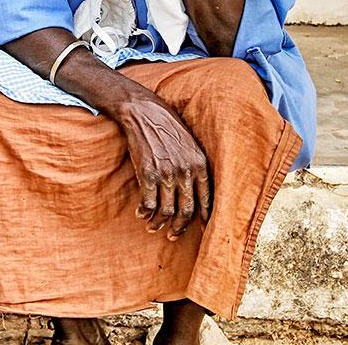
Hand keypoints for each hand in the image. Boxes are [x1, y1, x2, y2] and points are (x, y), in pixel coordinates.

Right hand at [108, 79, 210, 240]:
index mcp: (200, 165)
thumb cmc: (167, 126)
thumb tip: (196, 189)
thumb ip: (195, 166)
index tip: (200, 230)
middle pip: (186, 211)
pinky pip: (148, 203)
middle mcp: (185, 171)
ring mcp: (166, 173)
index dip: (203, 219)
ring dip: (159, 223)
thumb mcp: (190, 144)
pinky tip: (141, 213)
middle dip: (179, 228)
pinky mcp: (147, 173)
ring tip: (154, 227)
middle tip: (173, 235)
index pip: (206, 201)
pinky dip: (144, 212)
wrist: (143, 112)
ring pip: (166, 211)